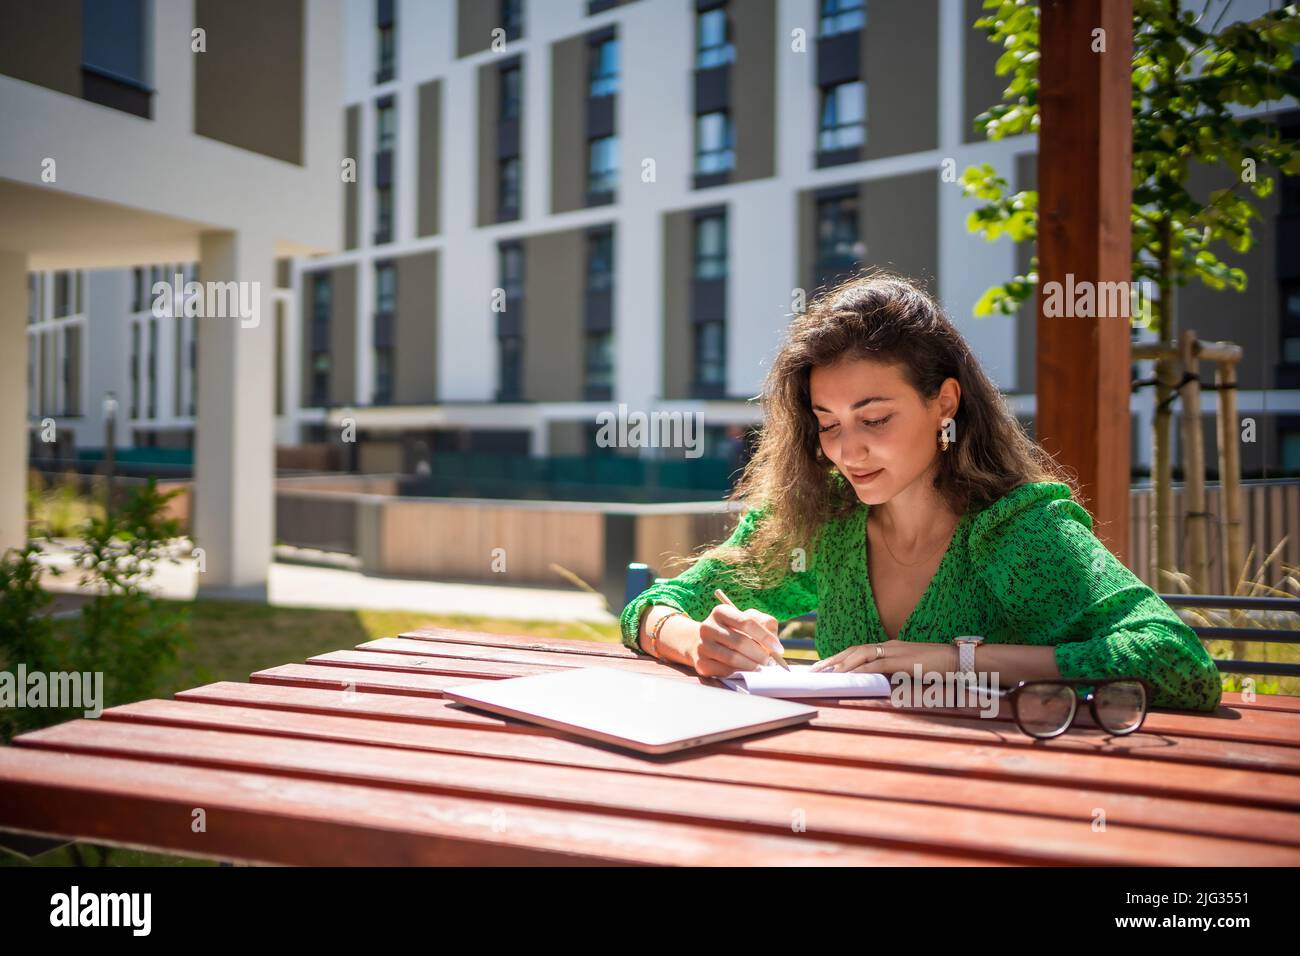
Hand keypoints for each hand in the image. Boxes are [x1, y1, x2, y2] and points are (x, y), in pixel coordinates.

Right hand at [687, 604, 784, 677]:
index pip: (746, 622)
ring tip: (761, 667)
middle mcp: (708, 627)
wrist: (705, 643)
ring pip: (732, 658)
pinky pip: (724, 670)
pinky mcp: (701, 663)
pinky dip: (739, 672)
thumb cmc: (734, 631)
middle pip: (740, 642)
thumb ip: (765, 624)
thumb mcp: (750, 620)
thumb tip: (774, 642)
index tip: (778, 649)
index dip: (765, 637)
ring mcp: (702, 645)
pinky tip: (746, 670)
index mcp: (721, 611)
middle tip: (771, 662)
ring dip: (752, 665)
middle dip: (760, 654)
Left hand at [809, 640, 957, 675]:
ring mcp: (894, 651)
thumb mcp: (912, 672)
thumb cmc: (938, 668)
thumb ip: (895, 676)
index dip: (840, 658)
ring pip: (860, 655)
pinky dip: (860, 671)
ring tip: (825, 674)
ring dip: (841, 664)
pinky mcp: (901, 661)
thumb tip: (881, 686)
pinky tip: (848, 677)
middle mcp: (888, 646)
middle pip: (854, 650)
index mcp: (890, 648)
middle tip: (815, 669)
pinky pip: (875, 665)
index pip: (859, 651)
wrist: (958, 660)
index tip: (824, 666)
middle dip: (833, 660)